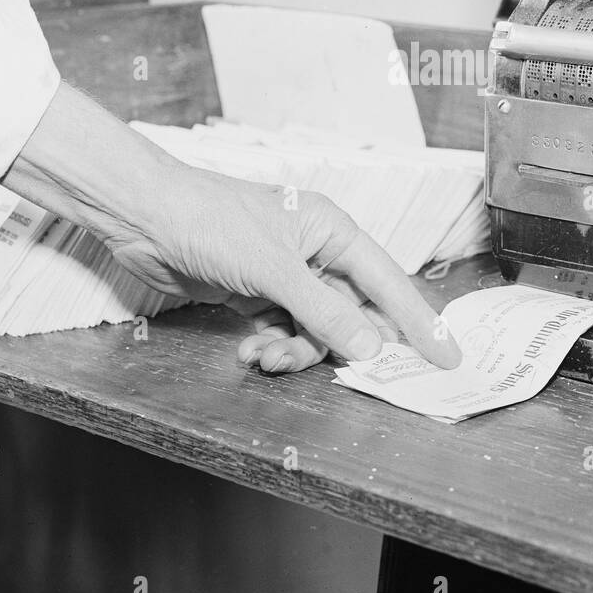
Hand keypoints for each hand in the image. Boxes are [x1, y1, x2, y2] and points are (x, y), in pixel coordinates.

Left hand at [110, 169, 461, 373]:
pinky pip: (283, 332)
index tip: (448, 357)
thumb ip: (323, 312)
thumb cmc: (211, 221)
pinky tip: (250, 354)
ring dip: (296, 352)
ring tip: (267, 358)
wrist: (144, 217)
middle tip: (344, 376)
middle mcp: (315, 252)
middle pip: (353, 313)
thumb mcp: (273, 269)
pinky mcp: (255, 294)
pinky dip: (272, 348)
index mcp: (332, 230)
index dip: (420, 322)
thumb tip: (370, 347)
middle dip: (342, 346)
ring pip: (315, 330)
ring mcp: (285, 276)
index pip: (388, 282)